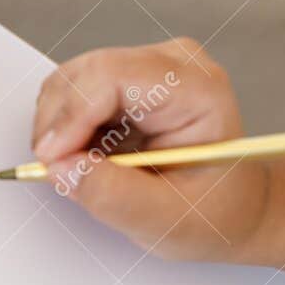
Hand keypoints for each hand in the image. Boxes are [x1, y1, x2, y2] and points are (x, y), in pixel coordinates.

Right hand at [32, 39, 284, 282]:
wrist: (234, 205)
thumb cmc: (214, 212)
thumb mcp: (167, 220)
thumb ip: (113, 196)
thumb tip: (59, 167)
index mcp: (197, 91)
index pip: (112, 77)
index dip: (71, 115)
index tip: (50, 159)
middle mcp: (172, 65)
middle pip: (85, 74)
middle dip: (58, 125)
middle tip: (59, 172)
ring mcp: (147, 67)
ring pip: (71, 81)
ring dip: (59, 128)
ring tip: (82, 168)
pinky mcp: (126, 80)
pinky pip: (73, 92)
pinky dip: (65, 128)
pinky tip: (88, 155)